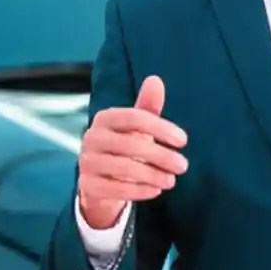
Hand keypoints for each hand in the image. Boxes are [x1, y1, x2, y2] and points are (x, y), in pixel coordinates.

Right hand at [77, 76, 187, 229]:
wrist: (100, 180)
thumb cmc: (124, 147)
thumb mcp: (137, 127)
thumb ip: (147, 106)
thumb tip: (155, 79)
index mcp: (105, 118)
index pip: (134, 117)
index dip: (161, 128)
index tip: (183, 140)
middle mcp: (92, 137)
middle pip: (131, 144)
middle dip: (161, 156)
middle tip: (183, 165)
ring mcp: (87, 162)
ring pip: (123, 168)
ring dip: (153, 175)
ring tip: (171, 180)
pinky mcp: (88, 185)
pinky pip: (116, 189)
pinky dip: (139, 190)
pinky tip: (156, 190)